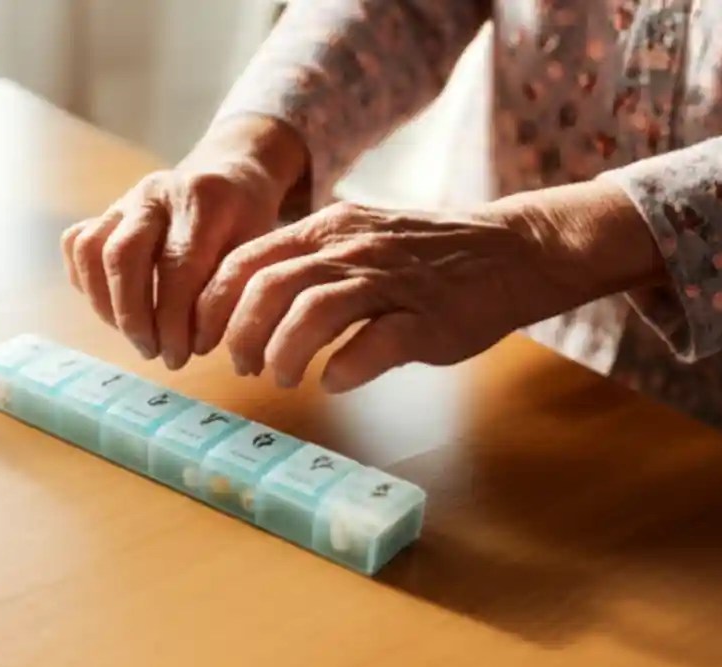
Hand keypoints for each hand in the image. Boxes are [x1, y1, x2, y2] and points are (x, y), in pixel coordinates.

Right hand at [61, 115, 305, 368]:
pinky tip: (114, 308)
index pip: (177, 266)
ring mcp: (125, 199)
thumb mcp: (257, 248)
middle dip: (133, 316)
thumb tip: (196, 344)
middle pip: (122, 255)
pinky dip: (85, 282)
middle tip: (153, 352)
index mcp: (203, 200)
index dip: (175, 320)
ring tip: (134, 335)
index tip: (186, 354)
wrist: (227, 171)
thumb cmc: (246, 219)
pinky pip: (76, 244)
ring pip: (90, 249)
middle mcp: (156, 193)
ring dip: (105, 304)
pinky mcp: (106, 211)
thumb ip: (228, 290)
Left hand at [193, 180, 662, 391]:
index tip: (208, 337)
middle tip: (241, 366)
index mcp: (328, 230)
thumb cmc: (425, 255)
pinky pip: (374, 343)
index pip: (248, 259)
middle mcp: (352, 250)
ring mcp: (390, 282)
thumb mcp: (356, 238)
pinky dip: (345, 368)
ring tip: (280, 377)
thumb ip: (305, 262)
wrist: (514, 249)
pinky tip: (335, 382)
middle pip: (270, 286)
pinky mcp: (426, 318)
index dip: (216, 303)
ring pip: (313, 310)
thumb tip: (243, 302)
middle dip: (241, 333)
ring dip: (284, 352)